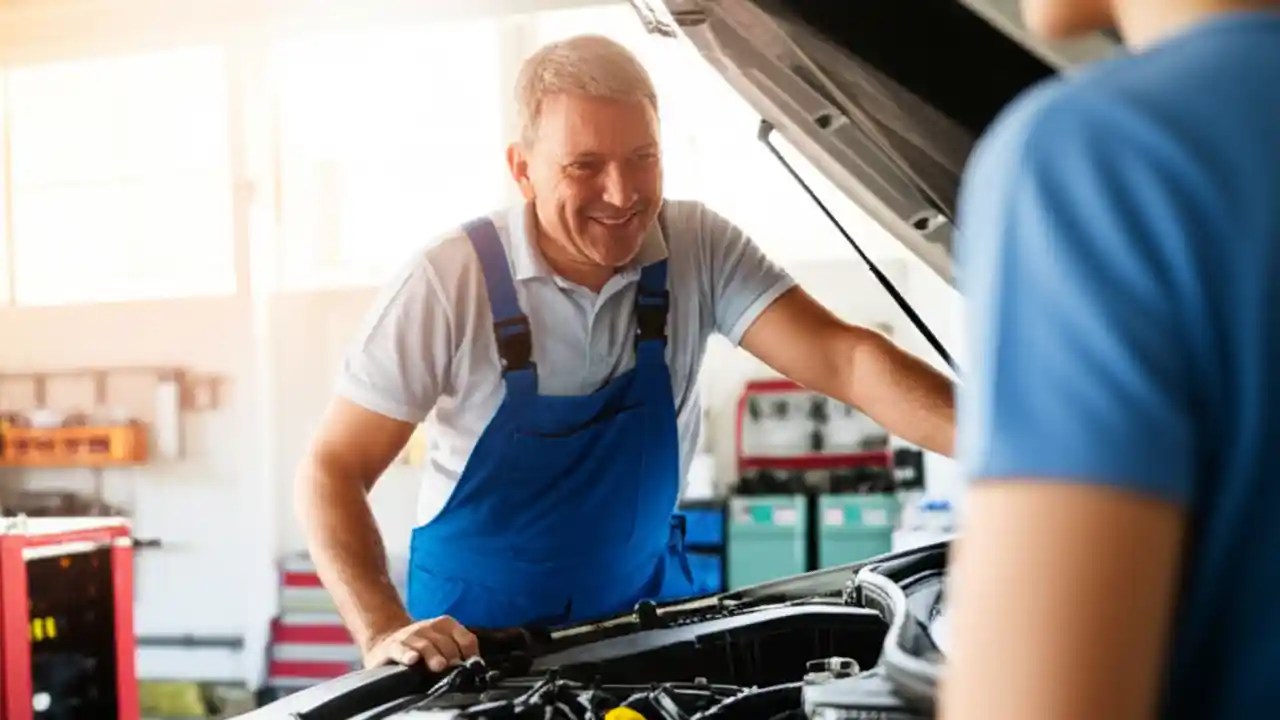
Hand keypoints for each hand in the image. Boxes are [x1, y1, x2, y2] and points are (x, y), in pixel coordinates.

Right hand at [362, 615, 479, 671]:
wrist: (386, 641)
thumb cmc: (422, 647)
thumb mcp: (442, 645)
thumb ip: (458, 653)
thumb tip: (476, 669)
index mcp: (446, 625)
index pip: (465, 639)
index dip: (471, 654)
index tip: (472, 668)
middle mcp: (428, 628)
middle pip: (446, 643)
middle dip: (452, 657)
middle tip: (456, 671)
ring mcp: (410, 636)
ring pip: (425, 645)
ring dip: (434, 656)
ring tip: (440, 666)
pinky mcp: (392, 647)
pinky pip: (401, 649)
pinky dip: (407, 654)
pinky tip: (413, 660)